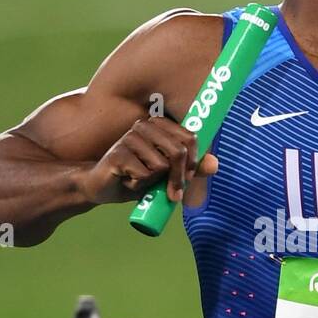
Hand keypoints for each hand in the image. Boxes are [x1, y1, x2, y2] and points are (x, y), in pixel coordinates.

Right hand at [80, 116, 218, 205]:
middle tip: (171, 193)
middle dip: (179, 178)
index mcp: (160, 125)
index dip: (193, 164)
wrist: (102, 187)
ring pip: (161, 165)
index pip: (190, 139)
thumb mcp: (168, 175)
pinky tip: (127, 181)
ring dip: (154, 183)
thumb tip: (215, 164)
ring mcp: (130, 137)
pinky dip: (139, 186)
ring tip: (139, 180)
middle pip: (179, 151)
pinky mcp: (118, 153)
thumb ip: (191, 169)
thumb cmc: (137, 178)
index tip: (185, 180)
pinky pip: (144, 175)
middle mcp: (145, 125)